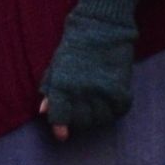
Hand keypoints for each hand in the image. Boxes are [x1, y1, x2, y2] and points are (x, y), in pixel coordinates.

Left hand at [40, 0, 142, 138]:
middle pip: (82, 120)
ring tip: (93, 104)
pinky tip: (107, 101)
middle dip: (78, 119)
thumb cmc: (75, 47)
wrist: (102, 28)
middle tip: (78, 110)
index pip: (61, 114)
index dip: (59, 126)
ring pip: (100, 119)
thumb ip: (51, 89)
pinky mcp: (122, 90)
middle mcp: (84, 90)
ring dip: (96, 116)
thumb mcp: (57, 66)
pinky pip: (118, 112)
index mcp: (64, 83)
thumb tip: (42, 111)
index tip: (61, 135)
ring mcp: (104, 91)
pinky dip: (113, 111)